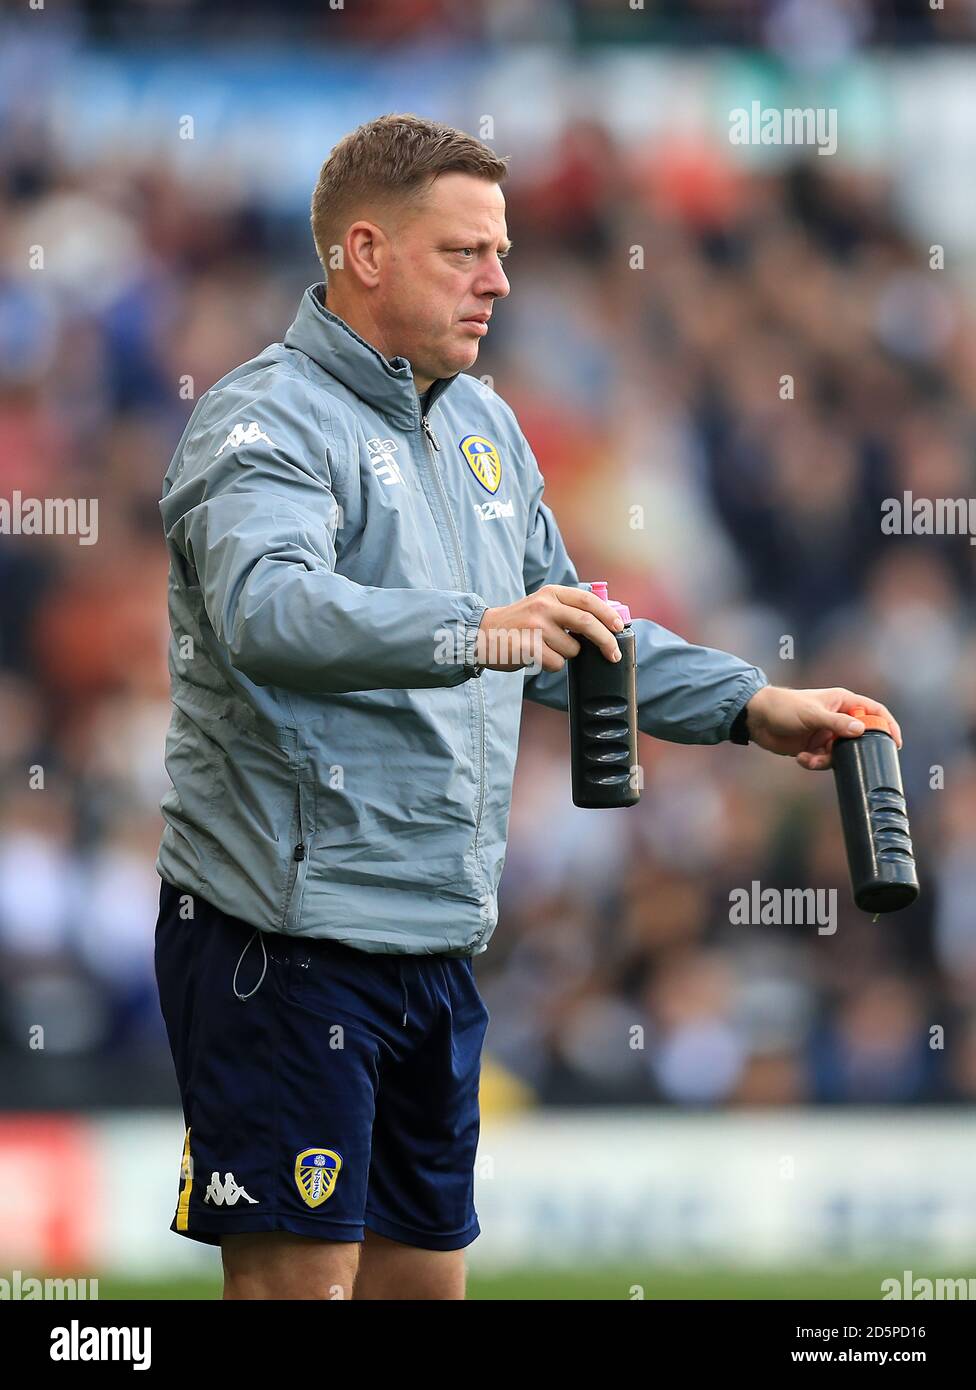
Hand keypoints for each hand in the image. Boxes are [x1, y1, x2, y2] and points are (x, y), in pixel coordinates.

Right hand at [474, 584, 624, 672]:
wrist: (482, 634)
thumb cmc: (519, 624)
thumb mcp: (541, 605)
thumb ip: (567, 609)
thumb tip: (605, 623)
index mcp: (551, 593)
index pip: (587, 601)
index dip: (608, 615)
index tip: (619, 628)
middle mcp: (544, 606)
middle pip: (587, 624)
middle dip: (606, 642)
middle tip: (614, 655)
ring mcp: (535, 626)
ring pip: (572, 650)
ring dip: (567, 656)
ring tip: (547, 649)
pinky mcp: (528, 647)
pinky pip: (557, 663)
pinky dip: (553, 665)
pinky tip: (537, 657)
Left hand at [744, 686, 902, 770]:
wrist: (756, 719)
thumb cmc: (784, 707)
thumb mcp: (812, 714)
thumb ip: (836, 723)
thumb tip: (861, 730)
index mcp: (842, 702)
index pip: (874, 711)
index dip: (887, 725)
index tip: (896, 742)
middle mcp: (837, 718)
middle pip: (860, 737)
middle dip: (857, 752)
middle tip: (857, 763)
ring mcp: (826, 734)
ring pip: (841, 754)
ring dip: (827, 761)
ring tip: (810, 758)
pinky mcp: (814, 747)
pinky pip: (824, 761)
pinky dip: (814, 763)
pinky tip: (800, 758)